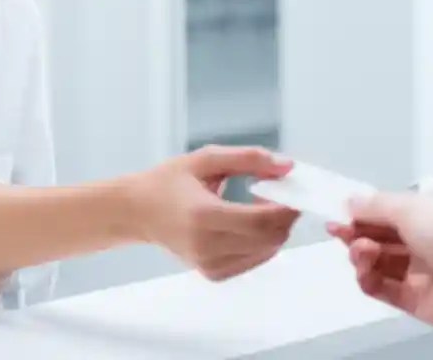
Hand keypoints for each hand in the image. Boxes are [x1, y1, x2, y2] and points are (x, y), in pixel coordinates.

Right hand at [125, 145, 299, 281]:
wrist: (137, 212)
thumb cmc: (168, 182)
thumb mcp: (205, 159)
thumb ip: (248, 158)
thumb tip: (287, 166)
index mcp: (203, 215)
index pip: (261, 220)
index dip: (286, 208)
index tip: (294, 191)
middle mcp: (206, 245)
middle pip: (269, 239)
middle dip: (286, 218)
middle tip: (285, 197)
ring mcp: (208, 264)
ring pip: (266, 252)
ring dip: (276, 230)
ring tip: (265, 208)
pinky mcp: (212, 273)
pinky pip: (253, 261)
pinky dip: (262, 243)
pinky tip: (250, 225)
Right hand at [326, 194, 432, 326]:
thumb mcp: (410, 208)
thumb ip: (375, 205)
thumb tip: (350, 202)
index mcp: (424, 218)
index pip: (384, 215)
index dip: (359, 215)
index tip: (337, 216)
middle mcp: (420, 244)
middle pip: (377, 239)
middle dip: (356, 235)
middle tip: (341, 233)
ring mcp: (416, 273)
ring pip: (376, 264)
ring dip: (361, 256)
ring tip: (362, 252)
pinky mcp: (412, 300)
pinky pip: (381, 289)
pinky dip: (368, 279)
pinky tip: (365, 271)